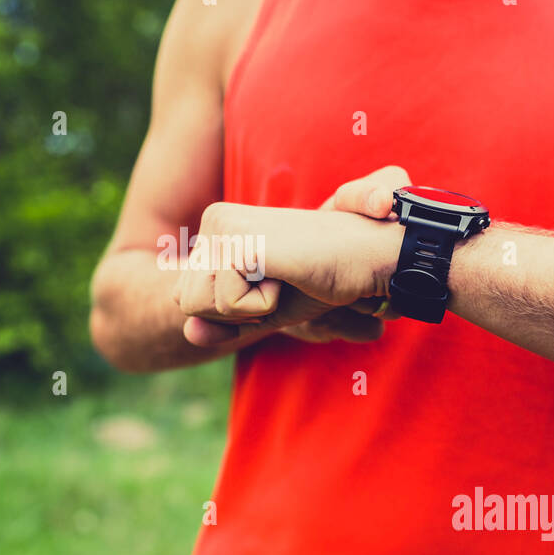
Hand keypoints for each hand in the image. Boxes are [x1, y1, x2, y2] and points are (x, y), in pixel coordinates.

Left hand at [172, 188, 403, 345]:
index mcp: (216, 226)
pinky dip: (262, 307)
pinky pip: (227, 307)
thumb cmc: (323, 279)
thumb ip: (223, 323)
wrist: (369, 258)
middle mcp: (214, 220)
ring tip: (283, 278)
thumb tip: (188, 334)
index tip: (274, 283)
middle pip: (185, 301)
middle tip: (280, 283)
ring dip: (247, 310)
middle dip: (234, 312)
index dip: (233, 310)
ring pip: (197, 305)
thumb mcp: (264, 308)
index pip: (188, 296)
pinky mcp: (240, 244)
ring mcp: (224, 228)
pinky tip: (289, 276)